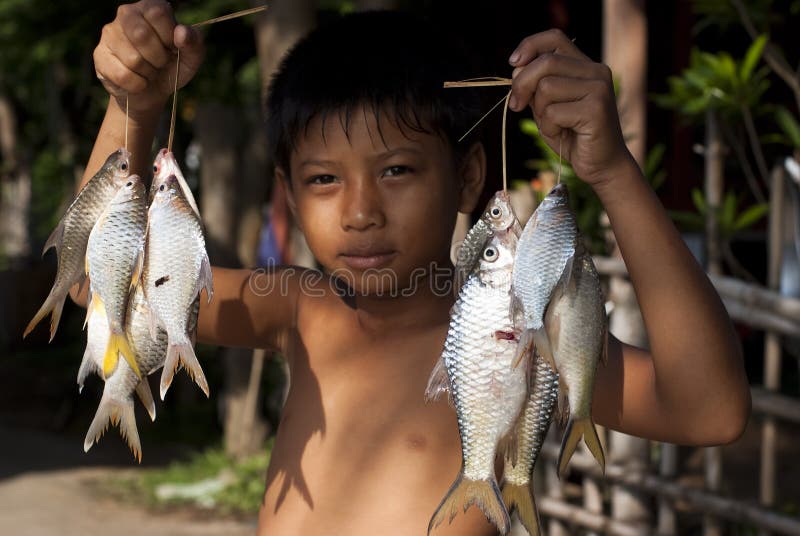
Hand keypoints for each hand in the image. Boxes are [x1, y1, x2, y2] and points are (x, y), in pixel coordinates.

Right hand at [93, 0, 204, 115]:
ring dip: (148, 73)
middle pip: (141, 34)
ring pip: (132, 59)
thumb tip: (181, 32)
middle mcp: (127, 13)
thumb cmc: (171, 67)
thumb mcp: (191, 58)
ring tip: (148, 70)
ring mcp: (109, 33)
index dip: (169, 37)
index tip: (172, 48)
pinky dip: (137, 84)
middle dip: (158, 58)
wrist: (151, 92)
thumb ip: (194, 43)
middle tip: (160, 63)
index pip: (158, 13)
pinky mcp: (99, 55)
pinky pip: (122, 75)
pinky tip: (137, 80)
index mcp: (151, 7)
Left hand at [508, 29, 633, 187]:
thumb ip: (534, 87)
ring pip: (546, 87)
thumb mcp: (547, 107)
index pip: (555, 39)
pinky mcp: (596, 109)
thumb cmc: (572, 136)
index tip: (512, 64)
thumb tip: (516, 68)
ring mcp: (599, 88)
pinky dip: (549, 127)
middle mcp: (596, 71)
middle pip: (545, 62)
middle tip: (516, 106)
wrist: (602, 166)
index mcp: (585, 66)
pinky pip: (553, 112)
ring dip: (540, 112)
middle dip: (522, 84)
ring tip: (553, 126)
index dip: (530, 45)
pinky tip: (564, 135)